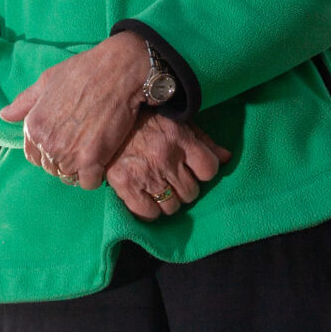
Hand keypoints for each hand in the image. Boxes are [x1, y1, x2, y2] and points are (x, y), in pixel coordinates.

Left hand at [0, 32, 148, 188]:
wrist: (117, 71)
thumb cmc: (83, 71)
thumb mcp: (46, 81)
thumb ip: (24, 102)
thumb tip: (3, 115)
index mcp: (33, 126)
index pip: (33, 156)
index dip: (48, 150)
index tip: (64, 140)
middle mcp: (46, 142)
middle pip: (51, 168)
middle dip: (64, 160)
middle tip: (80, 144)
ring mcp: (68, 153)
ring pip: (69, 176)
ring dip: (79, 169)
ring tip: (91, 150)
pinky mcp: (92, 159)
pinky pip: (88, 183)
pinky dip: (95, 176)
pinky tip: (101, 160)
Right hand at [107, 113, 231, 219]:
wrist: (102, 117)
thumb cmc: (143, 119)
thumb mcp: (176, 121)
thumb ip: (203, 140)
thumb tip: (227, 157)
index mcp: (180, 139)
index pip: (209, 169)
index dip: (203, 171)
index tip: (193, 167)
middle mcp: (165, 158)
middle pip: (191, 192)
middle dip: (184, 187)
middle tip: (173, 178)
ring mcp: (146, 174)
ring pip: (172, 206)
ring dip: (168, 200)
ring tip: (159, 187)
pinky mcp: (125, 186)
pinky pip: (148, 213)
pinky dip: (149, 210)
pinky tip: (145, 197)